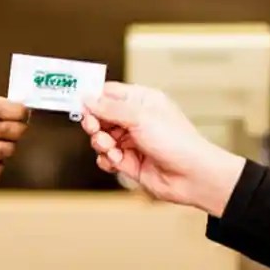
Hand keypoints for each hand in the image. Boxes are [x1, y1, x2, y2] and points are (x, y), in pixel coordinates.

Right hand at [80, 82, 244, 216]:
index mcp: (141, 101)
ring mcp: (132, 141)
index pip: (108, 93)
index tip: (78, 102)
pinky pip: (106, 158)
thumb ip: (110, 108)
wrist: (192, 175)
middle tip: (95, 129)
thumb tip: (88, 98)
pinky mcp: (130, 162)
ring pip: (101, 138)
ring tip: (112, 148)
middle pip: (100, 116)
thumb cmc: (177, 141)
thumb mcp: (140, 117)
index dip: (92, 98)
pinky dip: (107, 160)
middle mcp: (135, 120)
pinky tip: (117, 161)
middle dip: (94, 123)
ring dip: (101, 143)